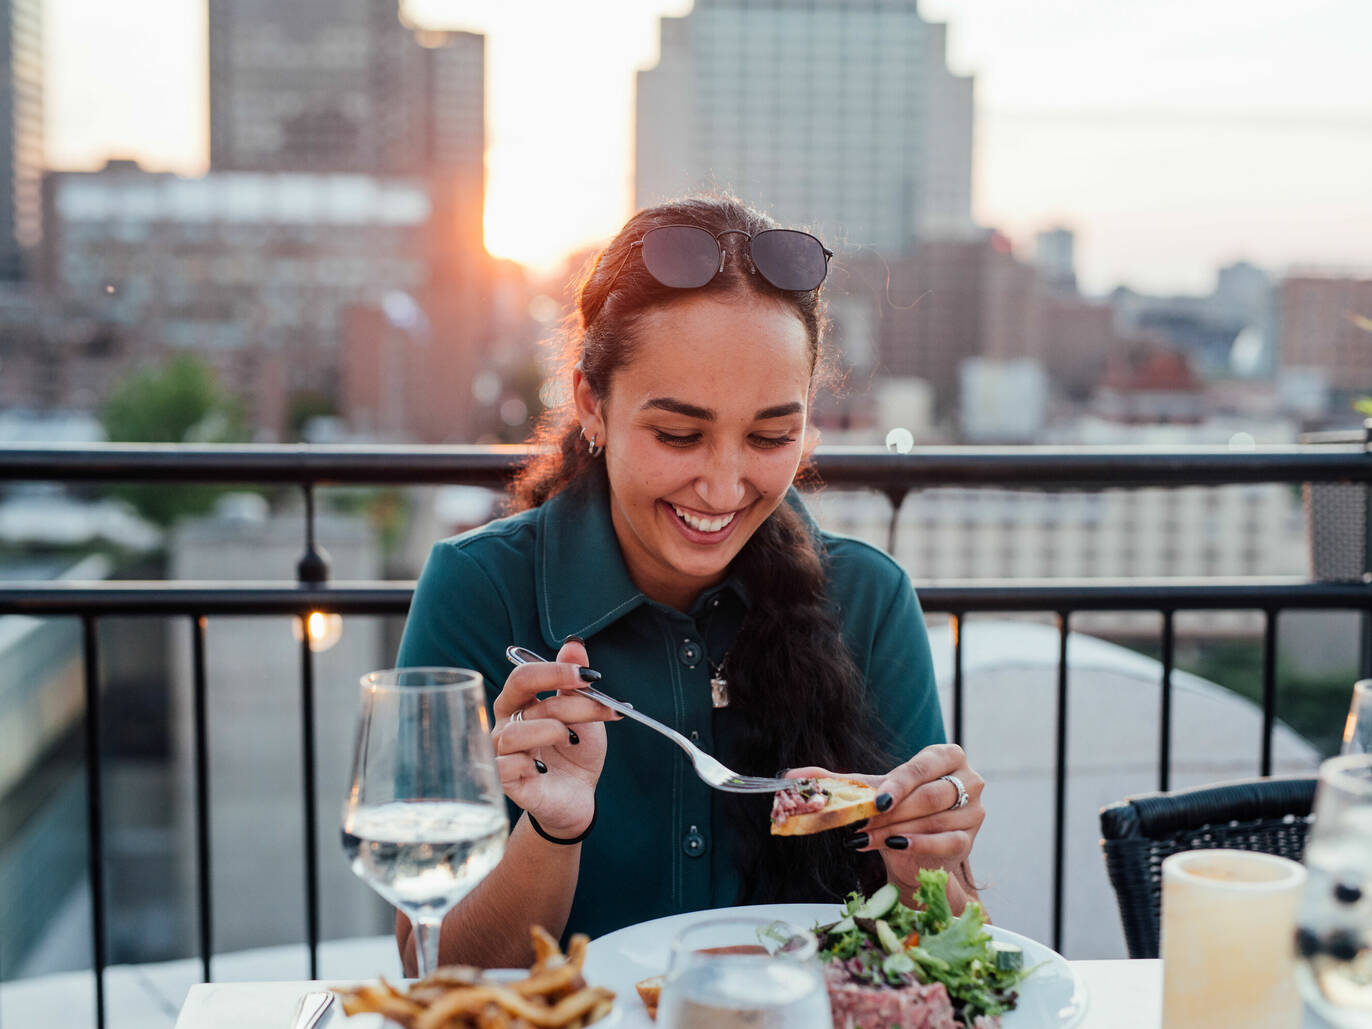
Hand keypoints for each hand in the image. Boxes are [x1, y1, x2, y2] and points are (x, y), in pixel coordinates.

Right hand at [490, 639, 618, 838]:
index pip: (524, 675)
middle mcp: (505, 723)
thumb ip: (574, 682)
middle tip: (592, 696)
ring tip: (574, 739)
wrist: (578, 796)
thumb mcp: (584, 715)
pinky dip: (529, 764)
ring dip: (552, 730)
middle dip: (559, 695)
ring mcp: (502, 752)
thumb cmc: (575, 752)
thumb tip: (573, 642)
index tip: (590, 675)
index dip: (554, 671)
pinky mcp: (505, 782)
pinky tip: (545, 768)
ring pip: (514, 733)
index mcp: (520, 702)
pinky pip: (506, 767)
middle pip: (519, 695)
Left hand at [789, 743, 984, 909]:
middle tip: (863, 823)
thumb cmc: (898, 807)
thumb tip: (791, 777)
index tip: (876, 801)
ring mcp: (973, 810)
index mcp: (945, 755)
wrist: (918, 845)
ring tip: (866, 838)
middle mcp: (968, 778)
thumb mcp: (872, 790)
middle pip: (930, 795)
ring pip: (935, 820)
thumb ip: (837, 781)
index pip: (921, 767)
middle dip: (893, 812)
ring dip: (897, 831)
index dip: (898, 784)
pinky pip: (946, 843)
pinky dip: (918, 845)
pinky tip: (893, 847)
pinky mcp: (970, 838)